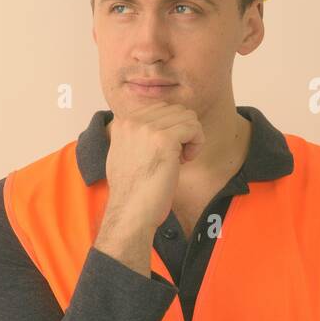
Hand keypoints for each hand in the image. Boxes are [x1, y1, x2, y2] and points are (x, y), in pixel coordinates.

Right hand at [103, 101, 204, 233]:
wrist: (130, 211)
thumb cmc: (132, 190)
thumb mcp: (124, 153)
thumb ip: (136, 134)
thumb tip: (159, 121)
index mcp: (122, 122)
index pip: (161, 108)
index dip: (170, 128)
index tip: (165, 151)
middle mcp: (132, 121)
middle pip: (176, 110)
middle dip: (182, 131)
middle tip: (175, 156)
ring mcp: (147, 129)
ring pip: (188, 117)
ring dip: (191, 138)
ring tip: (180, 159)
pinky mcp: (164, 140)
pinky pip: (194, 128)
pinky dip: (197, 144)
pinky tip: (185, 161)